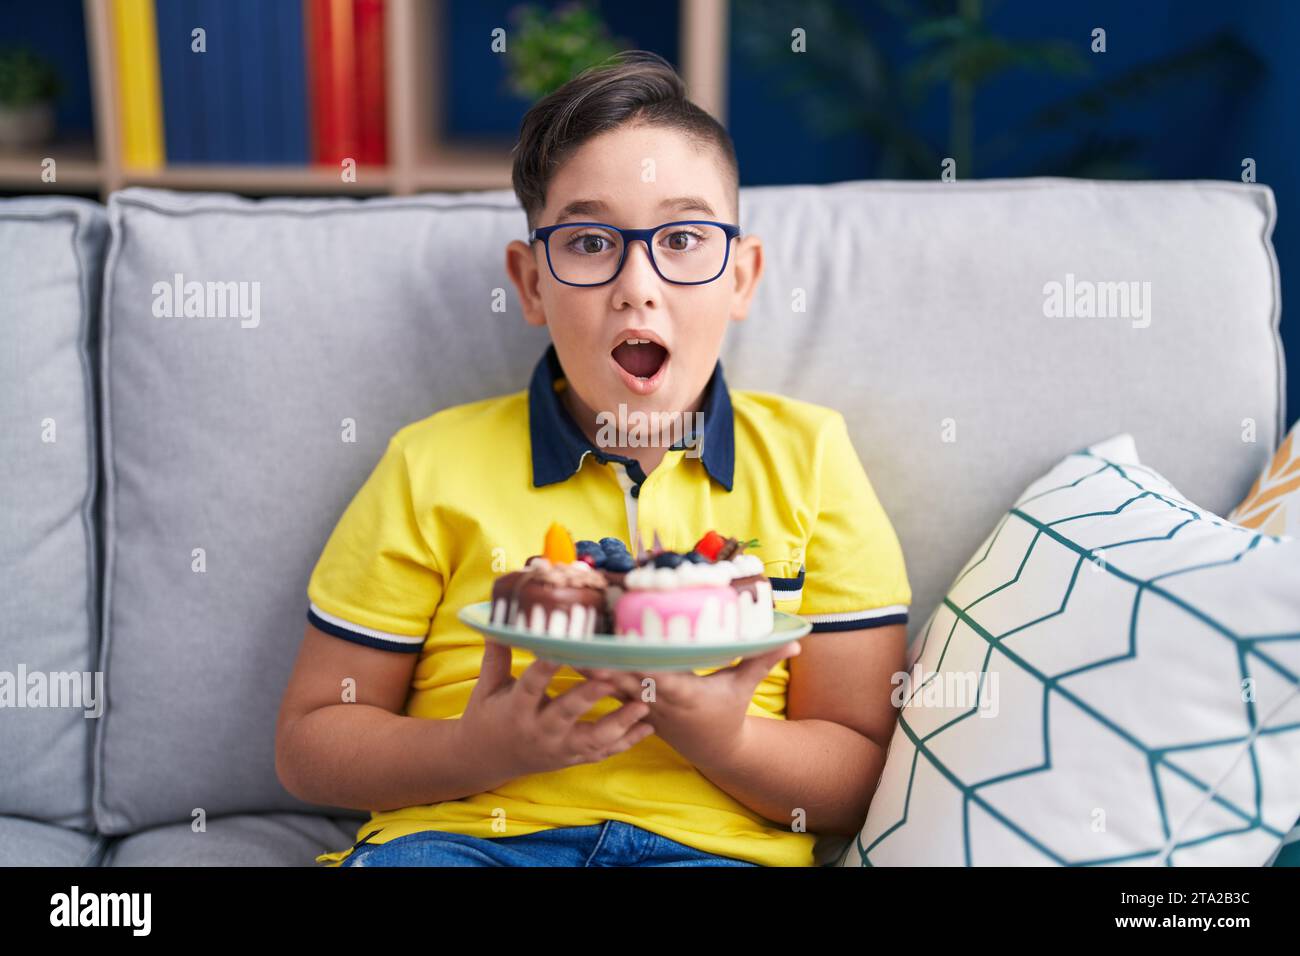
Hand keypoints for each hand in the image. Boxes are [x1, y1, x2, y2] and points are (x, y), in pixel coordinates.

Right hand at [461, 640, 653, 784]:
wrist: (484, 760)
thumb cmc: (486, 716)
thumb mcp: (487, 687)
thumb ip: (496, 656)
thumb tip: (496, 622)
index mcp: (516, 709)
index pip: (531, 685)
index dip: (546, 667)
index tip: (561, 649)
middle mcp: (538, 730)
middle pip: (565, 713)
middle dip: (589, 696)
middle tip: (612, 677)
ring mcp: (557, 748)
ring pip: (591, 739)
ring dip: (619, 723)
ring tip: (643, 705)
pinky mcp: (570, 758)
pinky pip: (600, 753)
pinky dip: (626, 742)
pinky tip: (647, 726)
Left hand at [574, 640, 801, 770]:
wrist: (712, 750)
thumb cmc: (728, 713)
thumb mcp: (744, 687)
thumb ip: (762, 660)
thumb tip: (797, 639)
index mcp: (681, 692)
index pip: (654, 676)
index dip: (634, 663)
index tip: (615, 646)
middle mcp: (655, 699)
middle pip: (622, 677)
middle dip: (598, 661)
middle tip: (572, 635)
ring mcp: (640, 704)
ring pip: (606, 684)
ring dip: (584, 666)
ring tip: (558, 641)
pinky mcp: (631, 704)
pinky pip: (605, 688)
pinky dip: (588, 673)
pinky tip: (565, 653)